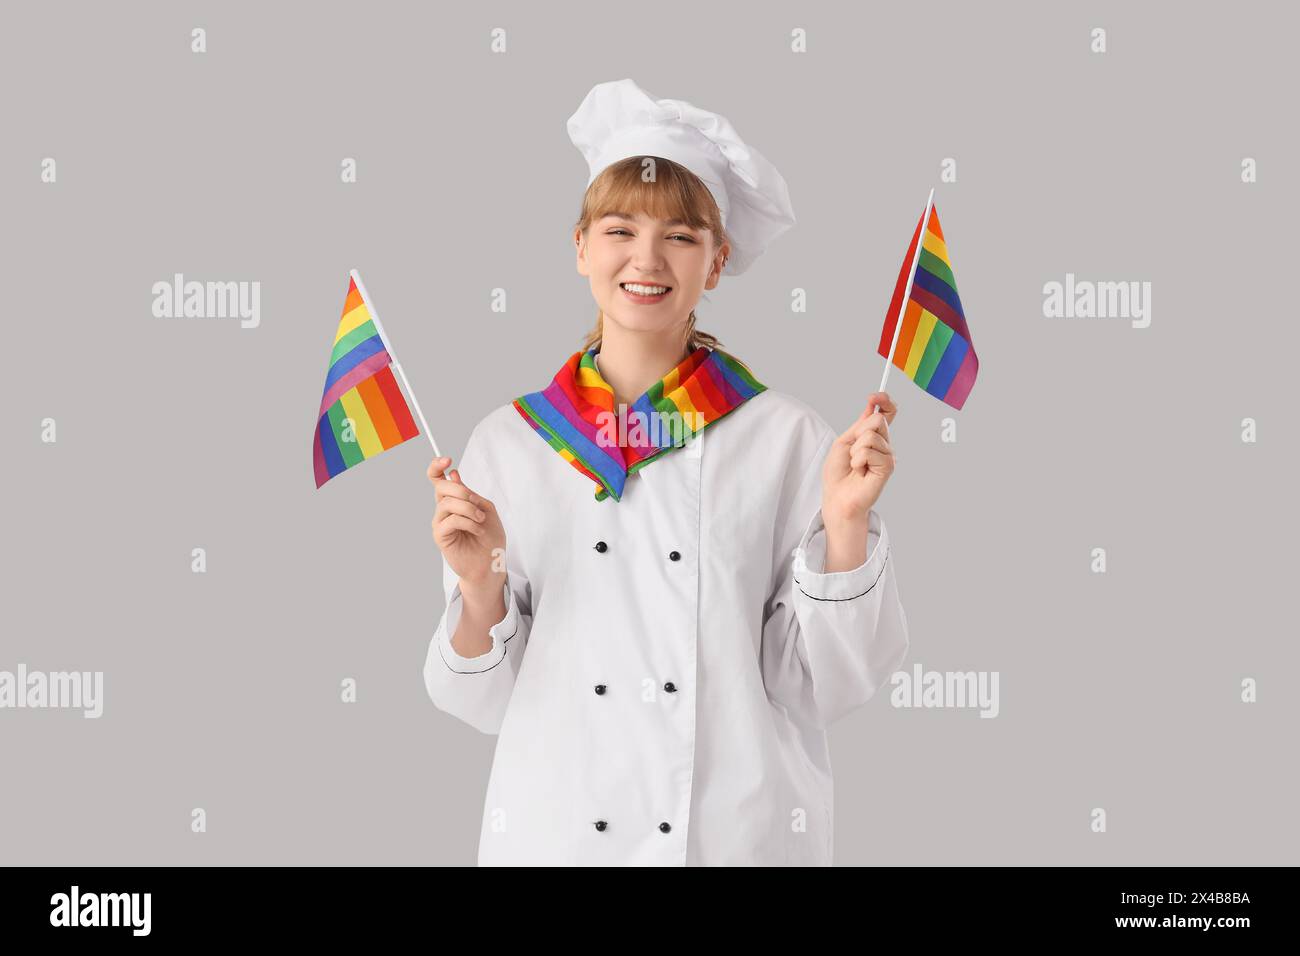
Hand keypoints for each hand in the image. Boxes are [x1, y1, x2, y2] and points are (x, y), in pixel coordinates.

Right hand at [428, 456, 506, 590]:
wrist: (491, 564)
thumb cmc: (490, 539)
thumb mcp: (487, 510)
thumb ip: (472, 494)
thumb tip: (454, 475)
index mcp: (455, 501)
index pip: (437, 479)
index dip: (437, 466)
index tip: (447, 459)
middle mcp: (444, 510)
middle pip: (441, 488)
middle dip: (461, 490)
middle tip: (476, 502)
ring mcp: (440, 522)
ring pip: (447, 503)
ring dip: (468, 509)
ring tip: (480, 520)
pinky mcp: (440, 536)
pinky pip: (450, 520)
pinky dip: (467, 522)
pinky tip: (477, 530)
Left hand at [821, 392, 897, 527]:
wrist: (837, 497)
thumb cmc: (838, 473)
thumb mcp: (844, 441)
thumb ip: (860, 424)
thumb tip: (873, 404)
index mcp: (873, 437)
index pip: (887, 413)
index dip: (884, 401)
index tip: (875, 396)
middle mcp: (884, 444)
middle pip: (878, 420)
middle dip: (859, 433)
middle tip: (852, 452)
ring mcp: (887, 455)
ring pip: (871, 435)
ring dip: (855, 450)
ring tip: (855, 465)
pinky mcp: (888, 467)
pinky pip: (870, 450)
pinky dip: (858, 459)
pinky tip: (860, 471)